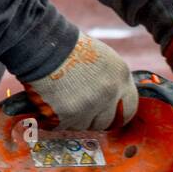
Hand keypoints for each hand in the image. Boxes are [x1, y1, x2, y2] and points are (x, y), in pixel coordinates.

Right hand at [23, 33, 138, 131]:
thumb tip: (115, 102)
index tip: (110, 114)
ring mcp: (90, 105)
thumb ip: (112, 80)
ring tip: (63, 97)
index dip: (118, 113)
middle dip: (95, 118)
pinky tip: (52, 102)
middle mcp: (110, 92)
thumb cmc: (69, 48)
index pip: (130, 108)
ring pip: (85, 126)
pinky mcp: (70, 115)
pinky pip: (65, 126)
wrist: (42, 45)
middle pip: (107, 122)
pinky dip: (57, 119)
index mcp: (121, 75)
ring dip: (75, 118)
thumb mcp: (103, 58)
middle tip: (80, 106)